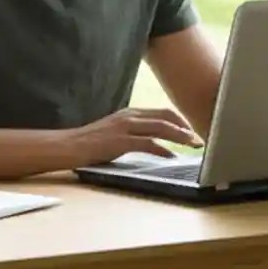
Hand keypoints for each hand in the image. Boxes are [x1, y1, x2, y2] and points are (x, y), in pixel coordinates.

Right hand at [61, 108, 204, 166]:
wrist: (69, 146)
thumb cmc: (92, 143)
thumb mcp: (117, 132)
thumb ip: (135, 133)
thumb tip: (157, 142)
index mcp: (131, 113)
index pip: (163, 112)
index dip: (181, 121)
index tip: (192, 131)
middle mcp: (130, 116)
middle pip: (166, 117)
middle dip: (185, 127)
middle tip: (198, 139)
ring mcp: (125, 127)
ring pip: (161, 128)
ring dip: (180, 137)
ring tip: (193, 145)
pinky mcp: (120, 141)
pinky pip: (148, 143)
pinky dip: (163, 150)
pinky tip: (172, 156)